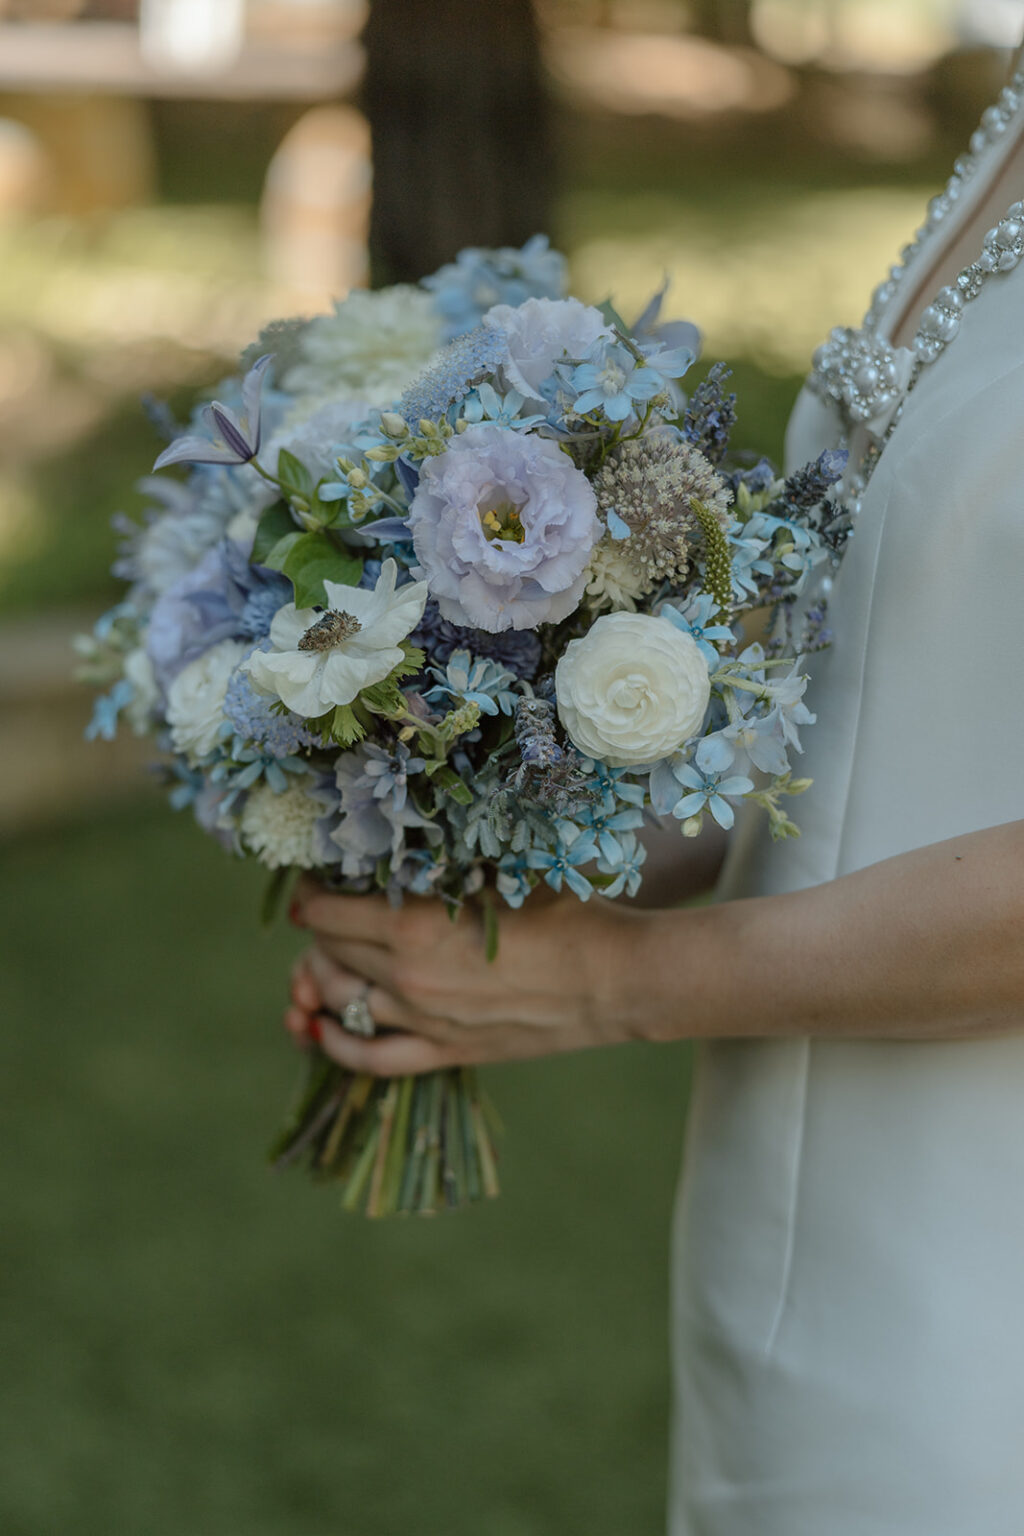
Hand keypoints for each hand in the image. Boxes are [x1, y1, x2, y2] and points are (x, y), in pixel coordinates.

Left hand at [284, 877, 651, 1075]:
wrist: (615, 979)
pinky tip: (318, 1027)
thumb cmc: (566, 913)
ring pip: (337, 1001)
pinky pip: (369, 1058)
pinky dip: (335, 1044)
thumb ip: (440, 866)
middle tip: (331, 908)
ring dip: (321, 975)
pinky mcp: (445, 1052)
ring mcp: (423, 1022)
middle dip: (320, 927)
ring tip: (330, 955)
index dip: (314, 890)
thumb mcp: (498, 871)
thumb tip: (394, 850)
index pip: (327, 910)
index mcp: (414, 927)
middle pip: (326, 952)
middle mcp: (407, 978)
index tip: (319, 877)